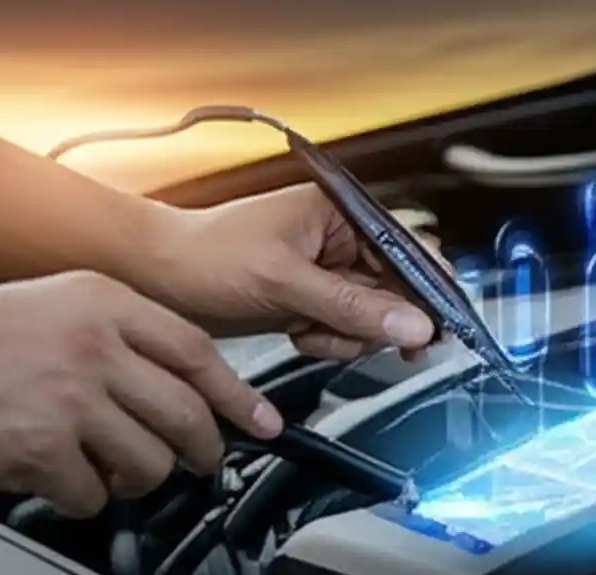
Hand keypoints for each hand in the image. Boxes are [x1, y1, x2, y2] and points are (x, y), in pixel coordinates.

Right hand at [0, 271, 282, 516]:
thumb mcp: (53, 306)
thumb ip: (117, 337)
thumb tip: (175, 384)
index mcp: (104, 303)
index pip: (197, 353)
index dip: (239, 395)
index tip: (263, 422)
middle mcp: (96, 345)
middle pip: (187, 414)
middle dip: (204, 451)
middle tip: (202, 464)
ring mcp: (71, 397)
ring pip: (150, 463)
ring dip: (135, 480)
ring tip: (105, 471)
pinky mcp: (40, 447)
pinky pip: (92, 495)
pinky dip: (78, 498)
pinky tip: (52, 478)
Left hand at [127, 184, 449, 359]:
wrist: (155, 279)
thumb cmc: (206, 256)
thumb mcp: (286, 281)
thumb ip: (353, 307)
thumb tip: (412, 325)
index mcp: (342, 212)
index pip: (408, 250)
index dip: (429, 289)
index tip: (440, 327)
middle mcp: (340, 239)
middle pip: (396, 291)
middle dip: (375, 321)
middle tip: (348, 332)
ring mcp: (327, 273)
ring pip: (372, 318)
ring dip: (347, 335)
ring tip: (307, 330)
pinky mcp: (311, 301)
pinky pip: (345, 330)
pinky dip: (328, 341)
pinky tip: (298, 334)